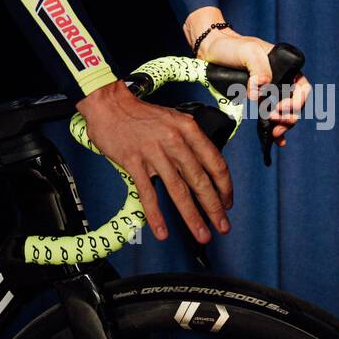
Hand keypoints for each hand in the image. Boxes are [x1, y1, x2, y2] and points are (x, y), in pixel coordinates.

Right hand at [76, 79, 232, 243]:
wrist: (110, 105)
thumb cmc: (142, 115)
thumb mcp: (174, 119)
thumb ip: (190, 141)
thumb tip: (205, 168)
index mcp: (188, 129)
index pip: (215, 162)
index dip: (225, 186)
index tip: (227, 202)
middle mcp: (174, 141)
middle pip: (200, 181)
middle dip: (214, 207)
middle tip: (222, 226)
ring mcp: (154, 153)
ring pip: (178, 191)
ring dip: (192, 216)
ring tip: (201, 234)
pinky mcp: (134, 162)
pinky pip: (148, 193)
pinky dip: (156, 215)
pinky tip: (162, 231)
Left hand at [195, 28, 310, 147]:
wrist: (210, 50)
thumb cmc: (232, 47)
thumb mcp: (249, 52)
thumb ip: (258, 69)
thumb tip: (259, 93)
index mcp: (284, 67)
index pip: (302, 87)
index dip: (297, 101)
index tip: (281, 108)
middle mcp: (279, 80)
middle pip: (294, 104)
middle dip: (289, 117)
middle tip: (274, 121)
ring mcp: (268, 91)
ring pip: (283, 113)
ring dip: (282, 125)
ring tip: (274, 132)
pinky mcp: (256, 100)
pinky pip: (269, 116)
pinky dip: (274, 129)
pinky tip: (275, 140)